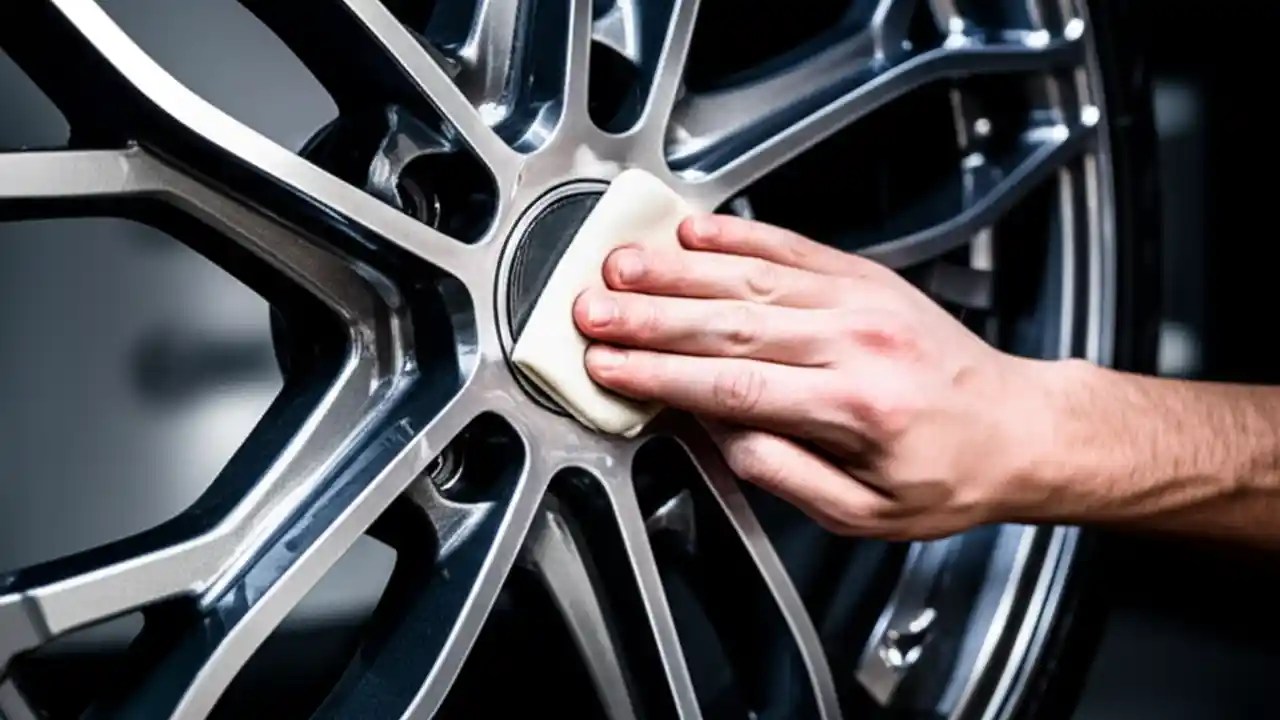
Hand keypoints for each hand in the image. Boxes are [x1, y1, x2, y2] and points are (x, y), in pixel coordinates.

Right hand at [573, 214, 1055, 539]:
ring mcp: (860, 300)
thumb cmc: (947, 475)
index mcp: (852, 409)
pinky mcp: (864, 277)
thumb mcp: (862, 512)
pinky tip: (694, 230)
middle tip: (592, 310)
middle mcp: (854, 344)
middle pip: (729, 325)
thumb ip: (781, 471)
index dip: (660, 376)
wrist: (1019, 426)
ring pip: (751, 279)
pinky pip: (791, 248)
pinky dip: (738, 236)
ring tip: (621, 264)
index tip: (609, 366)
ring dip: (678, 271)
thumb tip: (715, 431)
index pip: (732, 387)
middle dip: (650, 317)